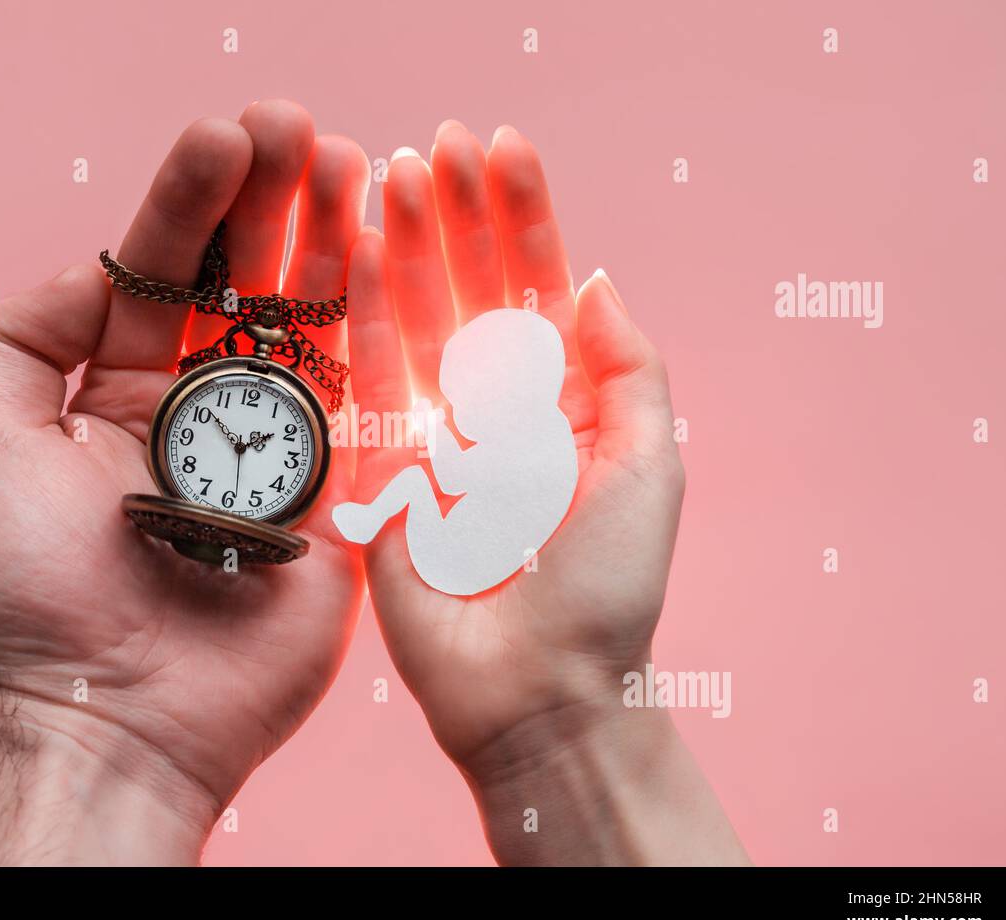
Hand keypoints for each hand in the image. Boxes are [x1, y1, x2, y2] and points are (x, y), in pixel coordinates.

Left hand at [0, 101, 368, 864]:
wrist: (119, 713)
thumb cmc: (42, 594)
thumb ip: (25, 342)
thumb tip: (95, 268)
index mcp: (128, 394)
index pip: (168, 276)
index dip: (193, 203)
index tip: (225, 136)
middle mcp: (211, 411)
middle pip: (253, 288)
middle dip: (275, 205)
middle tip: (299, 131)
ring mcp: (283, 451)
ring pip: (317, 330)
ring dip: (335, 246)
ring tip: (354, 166)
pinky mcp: (343, 498)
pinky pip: (368, 405)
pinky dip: (384, 331)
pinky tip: (393, 260)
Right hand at [344, 123, 746, 863]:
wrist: (539, 686)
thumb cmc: (609, 586)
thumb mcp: (649, 465)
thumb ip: (627, 367)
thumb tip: (590, 276)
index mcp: (565, 403)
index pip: (539, 290)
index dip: (522, 219)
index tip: (502, 151)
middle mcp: (497, 410)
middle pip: (474, 291)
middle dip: (456, 217)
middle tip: (434, 146)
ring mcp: (435, 436)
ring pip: (419, 322)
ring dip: (407, 246)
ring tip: (391, 174)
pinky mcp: (382, 472)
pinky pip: (370, 383)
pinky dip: (362, 315)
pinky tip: (357, 252)